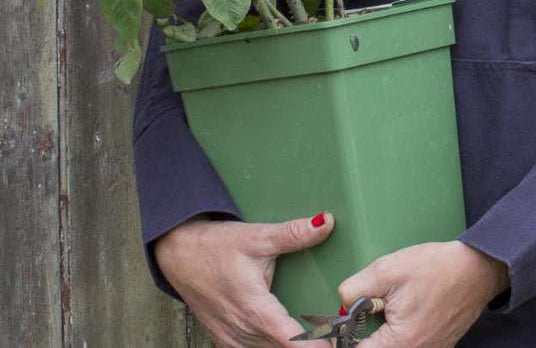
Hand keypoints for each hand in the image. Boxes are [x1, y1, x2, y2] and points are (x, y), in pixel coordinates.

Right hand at [153, 212, 334, 347]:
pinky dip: (269, 347)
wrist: (177, 254)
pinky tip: (284, 342)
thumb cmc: (215, 246)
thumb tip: (326, 222)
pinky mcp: (223, 339)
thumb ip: (293, 233)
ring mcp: (230, 338)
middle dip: (308, 346)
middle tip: (337, 338)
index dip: (313, 347)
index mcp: (252, 307)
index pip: (289, 339)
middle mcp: (240, 329)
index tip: (334, 346)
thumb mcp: (256, 236)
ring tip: (318, 340)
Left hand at [338, 240, 509, 346]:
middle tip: (363, 313)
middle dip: (362, 336)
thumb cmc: (437, 268)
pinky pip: (408, 345)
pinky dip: (398, 334)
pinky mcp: (437, 347)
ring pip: (391, 347)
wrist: (479, 268)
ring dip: (381, 334)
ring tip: (386, 310)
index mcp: (399, 344)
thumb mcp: (388, 269)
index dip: (341, 340)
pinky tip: (405, 312)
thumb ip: (356, 288)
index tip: (336, 329)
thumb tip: (341, 303)